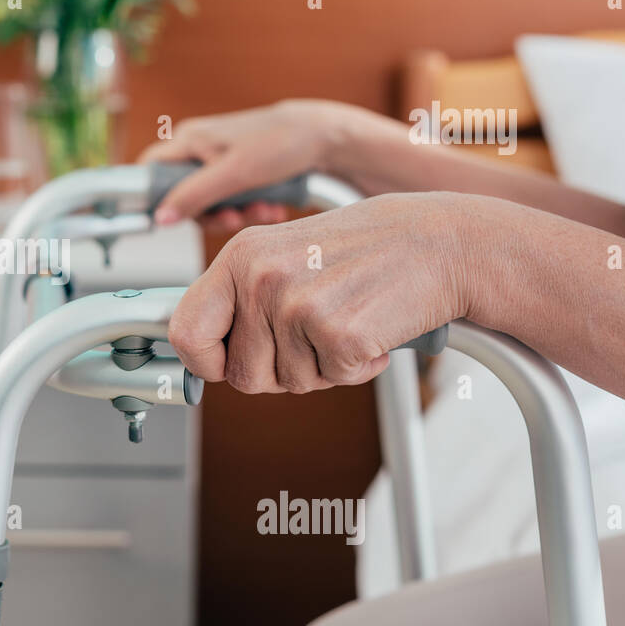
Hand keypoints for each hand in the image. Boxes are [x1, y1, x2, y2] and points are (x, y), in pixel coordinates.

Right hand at [138, 99, 386, 230]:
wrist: (327, 138)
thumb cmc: (281, 142)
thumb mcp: (233, 175)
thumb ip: (193, 197)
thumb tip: (159, 218)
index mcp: (189, 139)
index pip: (150, 170)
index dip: (154, 196)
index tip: (171, 218)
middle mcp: (200, 149)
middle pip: (183, 195)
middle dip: (212, 214)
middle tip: (234, 218)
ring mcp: (220, 161)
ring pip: (212, 202)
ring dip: (237, 214)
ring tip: (264, 211)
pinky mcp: (241, 172)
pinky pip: (233, 200)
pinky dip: (251, 208)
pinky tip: (271, 208)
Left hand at [167, 193, 471, 393]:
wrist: (439, 241)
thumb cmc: (361, 252)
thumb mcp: (282, 256)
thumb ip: (238, 298)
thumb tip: (194, 352)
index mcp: (239, 256)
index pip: (185, 333)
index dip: (204, 362)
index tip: (223, 364)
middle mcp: (261, 279)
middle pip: (242, 376)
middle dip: (279, 371)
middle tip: (316, 333)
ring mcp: (299, 306)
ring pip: (289, 384)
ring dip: (322, 367)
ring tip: (348, 318)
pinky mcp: (340, 333)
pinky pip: (334, 380)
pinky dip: (358, 367)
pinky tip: (373, 328)